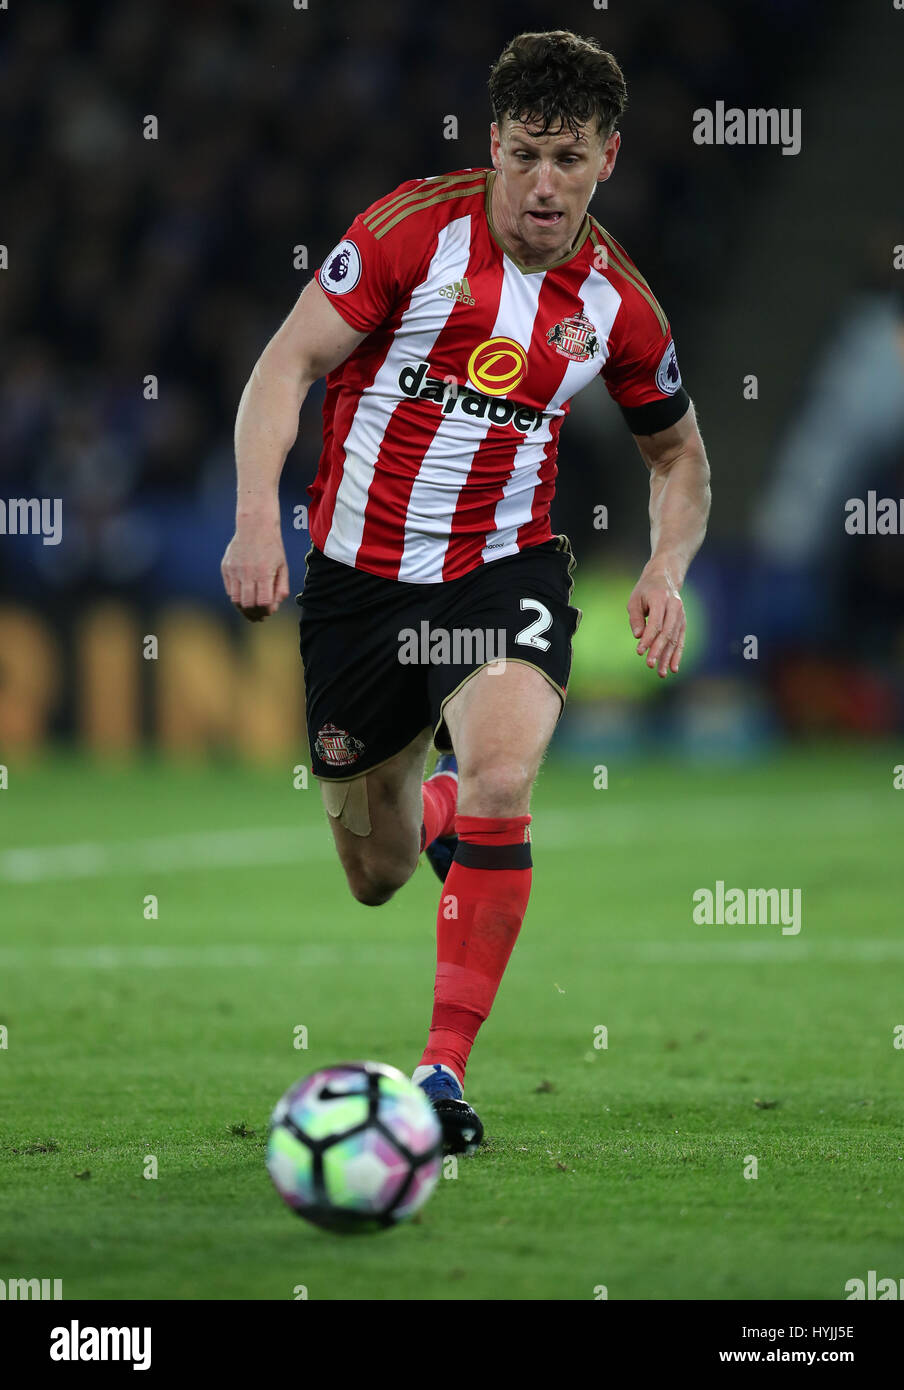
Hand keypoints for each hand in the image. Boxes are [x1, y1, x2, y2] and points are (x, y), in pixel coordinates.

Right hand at [221, 518, 289, 621]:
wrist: (254, 526)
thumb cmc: (272, 548)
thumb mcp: (282, 567)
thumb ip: (280, 588)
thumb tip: (273, 608)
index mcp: (264, 572)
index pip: (263, 602)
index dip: (266, 610)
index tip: (269, 611)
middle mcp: (248, 572)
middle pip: (248, 604)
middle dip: (255, 613)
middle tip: (260, 615)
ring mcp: (234, 570)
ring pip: (235, 600)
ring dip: (244, 608)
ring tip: (251, 610)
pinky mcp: (225, 568)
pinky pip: (229, 590)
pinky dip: (237, 597)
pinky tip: (244, 597)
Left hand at [626, 563, 685, 678]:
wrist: (665, 577)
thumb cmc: (645, 590)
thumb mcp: (635, 600)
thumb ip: (636, 618)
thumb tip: (639, 637)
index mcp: (661, 599)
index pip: (656, 623)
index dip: (648, 639)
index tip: (639, 652)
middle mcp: (674, 607)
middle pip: (667, 632)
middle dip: (659, 650)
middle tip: (650, 665)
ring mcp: (681, 615)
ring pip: (675, 638)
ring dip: (668, 657)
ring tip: (661, 673)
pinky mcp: (683, 622)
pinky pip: (681, 640)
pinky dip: (677, 654)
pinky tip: (673, 668)